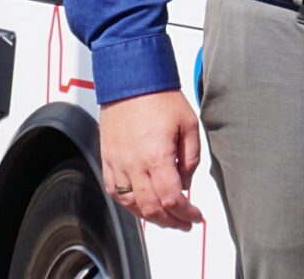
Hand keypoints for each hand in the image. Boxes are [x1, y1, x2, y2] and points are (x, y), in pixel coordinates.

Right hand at [98, 89, 204, 230]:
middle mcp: (134, 165)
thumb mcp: (188, 125)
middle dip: (171, 222)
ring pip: (131, 205)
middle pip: (151, 209)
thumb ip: (191, 157)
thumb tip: (186, 182)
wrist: (131, 80)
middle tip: (184, 223)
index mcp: (157, 157)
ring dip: (150, 216)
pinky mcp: (107, 159)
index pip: (172, 200)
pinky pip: (115, 191)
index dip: (186, 213)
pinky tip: (141, 204)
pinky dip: (129, 203)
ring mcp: (118, 164)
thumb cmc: (159, 97)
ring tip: (165, 216)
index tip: (195, 216)